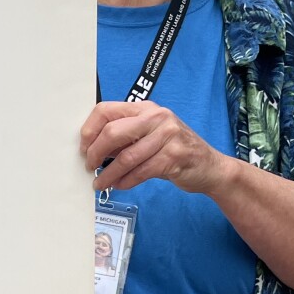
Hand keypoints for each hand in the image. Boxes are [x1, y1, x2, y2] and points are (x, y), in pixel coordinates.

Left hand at [81, 100, 232, 194]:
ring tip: (100, 183)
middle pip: (113, 132)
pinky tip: (119, 185)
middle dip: (95, 152)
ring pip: (126, 156)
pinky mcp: (174, 157)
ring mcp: (168, 136)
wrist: (210, 167)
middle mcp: (157, 117)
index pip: (106, 110)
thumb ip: (126, 136)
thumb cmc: (174, 150)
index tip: (83, 147)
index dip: (89, 129)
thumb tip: (92, 147)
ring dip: (108, 174)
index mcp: (146, 108)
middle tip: (89, 166)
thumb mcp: (150, 135)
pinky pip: (141, 171)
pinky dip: (125, 181)